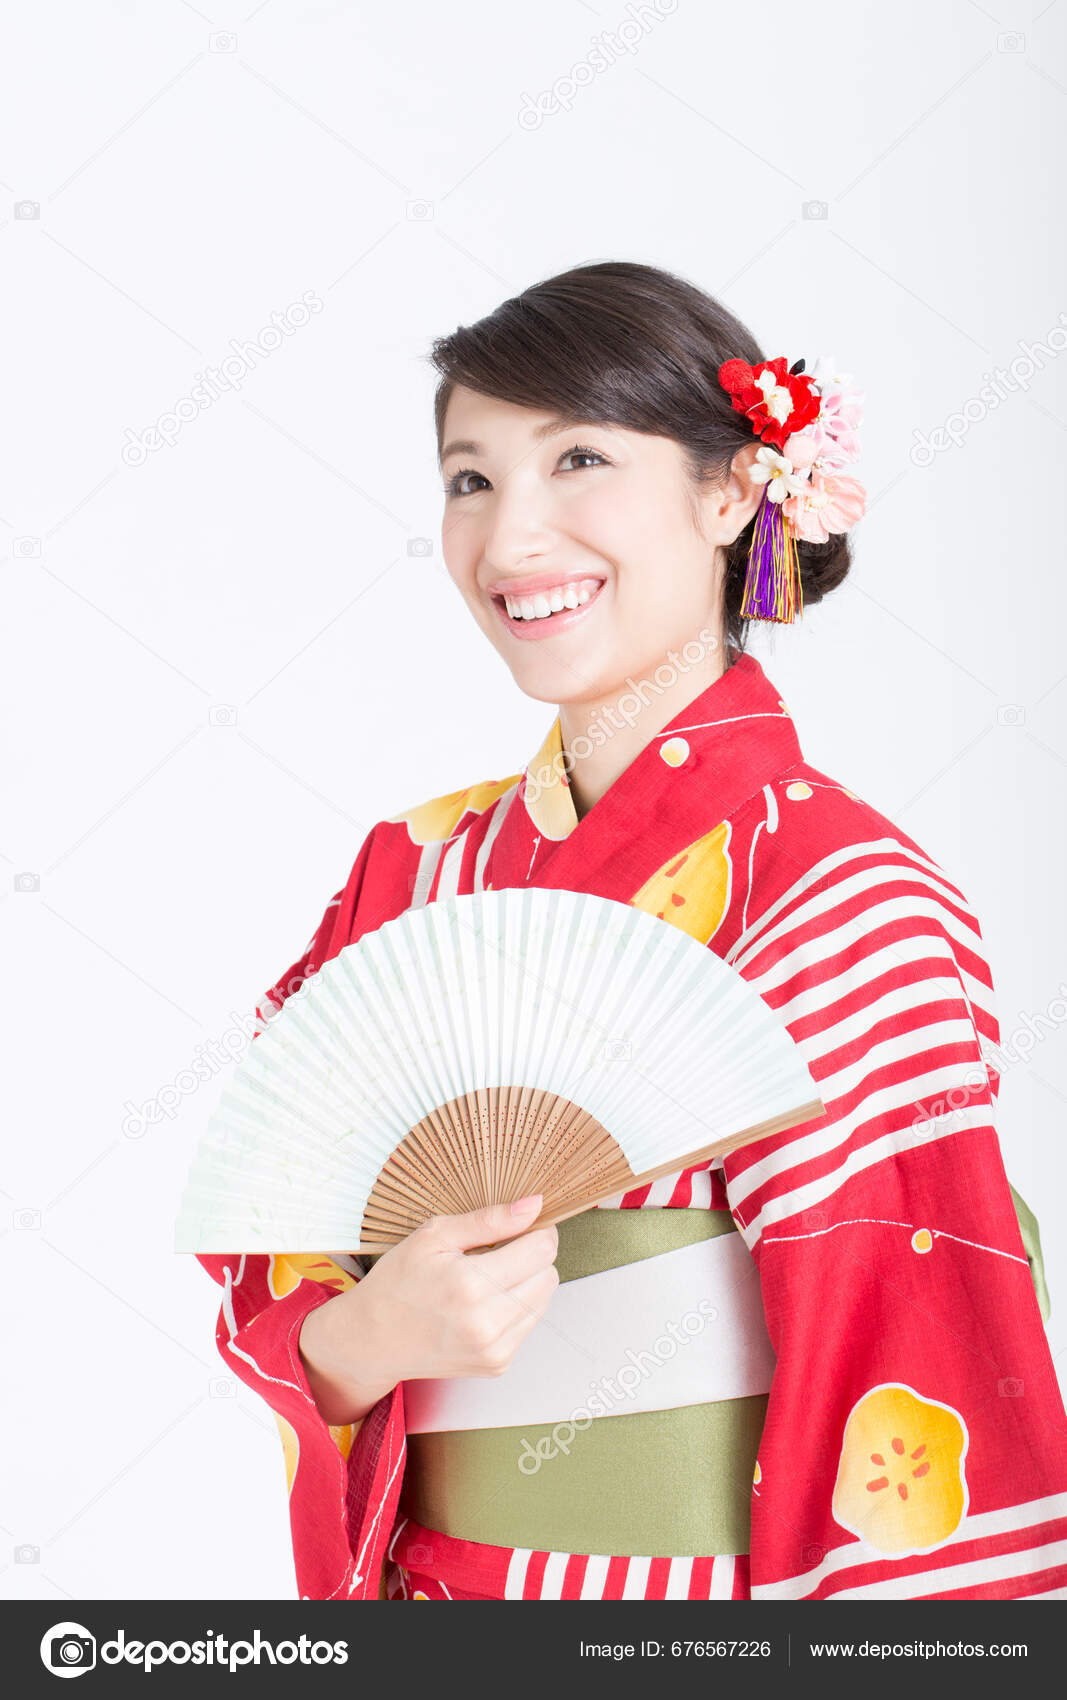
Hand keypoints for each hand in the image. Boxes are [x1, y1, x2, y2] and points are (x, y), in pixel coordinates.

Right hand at [298, 1194, 557, 1423]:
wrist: (373, 1339)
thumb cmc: (398, 1281)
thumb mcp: (433, 1236)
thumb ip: (488, 1219)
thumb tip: (535, 1205)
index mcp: (471, 1284)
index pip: (542, 1249)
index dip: (537, 1231)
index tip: (520, 1227)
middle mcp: (487, 1322)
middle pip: (549, 1275)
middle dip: (532, 1257)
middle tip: (497, 1253)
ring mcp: (494, 1349)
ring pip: (544, 1300)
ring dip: (527, 1283)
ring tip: (488, 1279)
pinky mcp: (496, 1365)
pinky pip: (529, 1324)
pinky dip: (515, 1308)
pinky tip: (484, 1304)